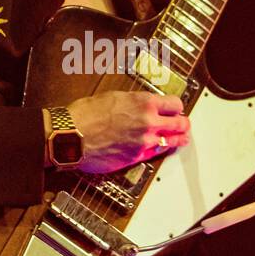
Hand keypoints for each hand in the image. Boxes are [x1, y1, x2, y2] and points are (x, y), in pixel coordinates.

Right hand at [63, 92, 189, 174]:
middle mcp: (148, 122)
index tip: (176, 109)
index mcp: (143, 103)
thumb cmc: (84, 115)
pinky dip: (160, 151)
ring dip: (178, 139)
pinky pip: (155, 154)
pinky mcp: (135, 158)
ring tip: (181, 139)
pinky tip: (161, 149)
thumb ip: (133, 102)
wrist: (70, 136)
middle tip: (184, 124)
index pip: (175, 104)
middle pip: (179, 124)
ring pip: (172, 142)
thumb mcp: (113, 97)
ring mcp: (144, 142)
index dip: (177, 107)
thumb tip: (142, 105)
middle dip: (183, 123)